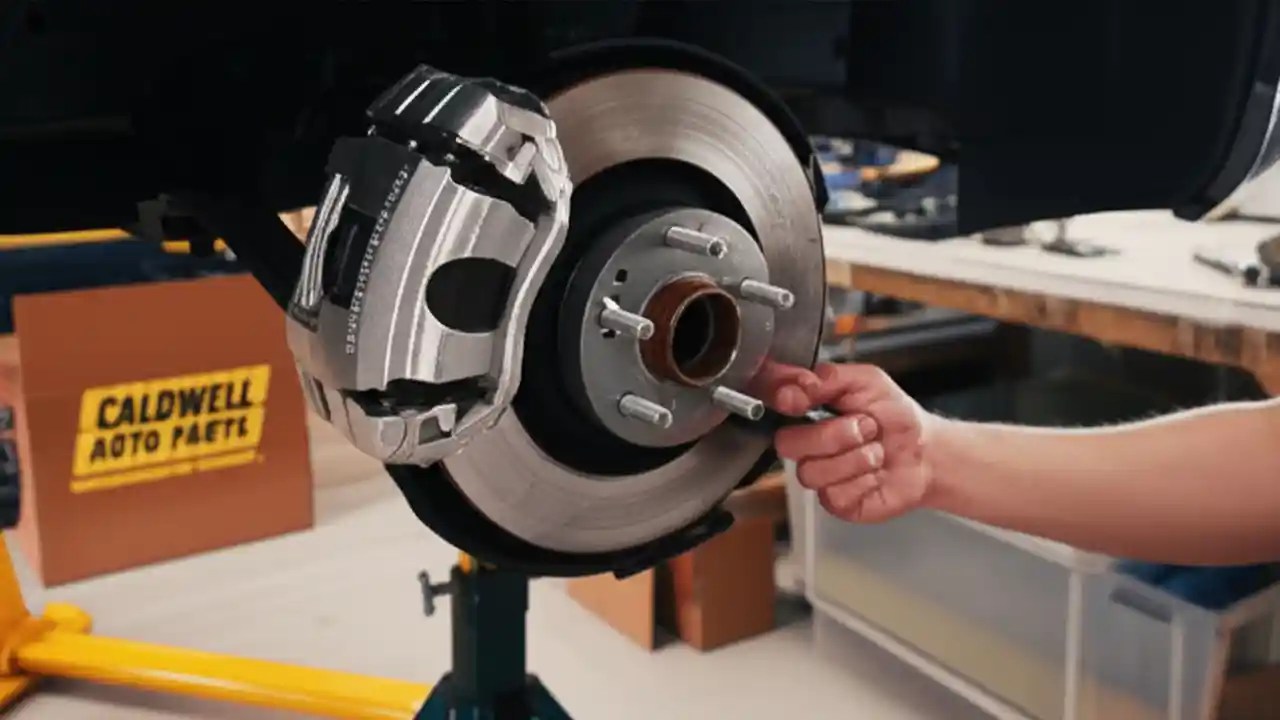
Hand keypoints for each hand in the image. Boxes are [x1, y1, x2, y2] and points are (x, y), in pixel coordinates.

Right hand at [769, 362, 937, 522]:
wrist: (927, 452)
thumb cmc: (896, 417)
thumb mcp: (869, 381)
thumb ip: (830, 377)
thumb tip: (798, 385)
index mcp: (808, 411)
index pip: (774, 404)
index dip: (783, 402)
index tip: (799, 400)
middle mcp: (807, 444)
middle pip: (787, 443)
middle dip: (833, 434)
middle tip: (866, 427)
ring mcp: (819, 476)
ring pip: (812, 472)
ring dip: (855, 459)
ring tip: (876, 452)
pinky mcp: (835, 503)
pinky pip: (835, 494)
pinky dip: (864, 481)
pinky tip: (875, 475)